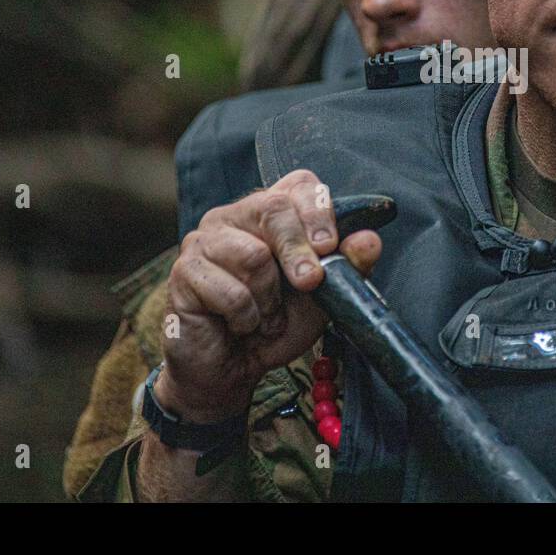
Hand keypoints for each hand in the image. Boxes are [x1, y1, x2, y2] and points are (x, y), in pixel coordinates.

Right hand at [154, 170, 381, 423]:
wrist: (234, 370)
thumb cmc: (277, 324)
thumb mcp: (323, 298)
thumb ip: (347, 268)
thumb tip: (370, 240)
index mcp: (271, 211)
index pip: (299, 184)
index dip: (319, 210)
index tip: (330, 245)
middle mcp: (235, 216)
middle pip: (274, 208)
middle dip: (299, 252)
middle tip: (310, 284)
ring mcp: (204, 240)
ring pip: (253, 256)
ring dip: (269, 300)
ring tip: (264, 317)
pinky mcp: (184, 272)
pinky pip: (230, 292)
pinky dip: (246, 319)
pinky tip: (238, 326)